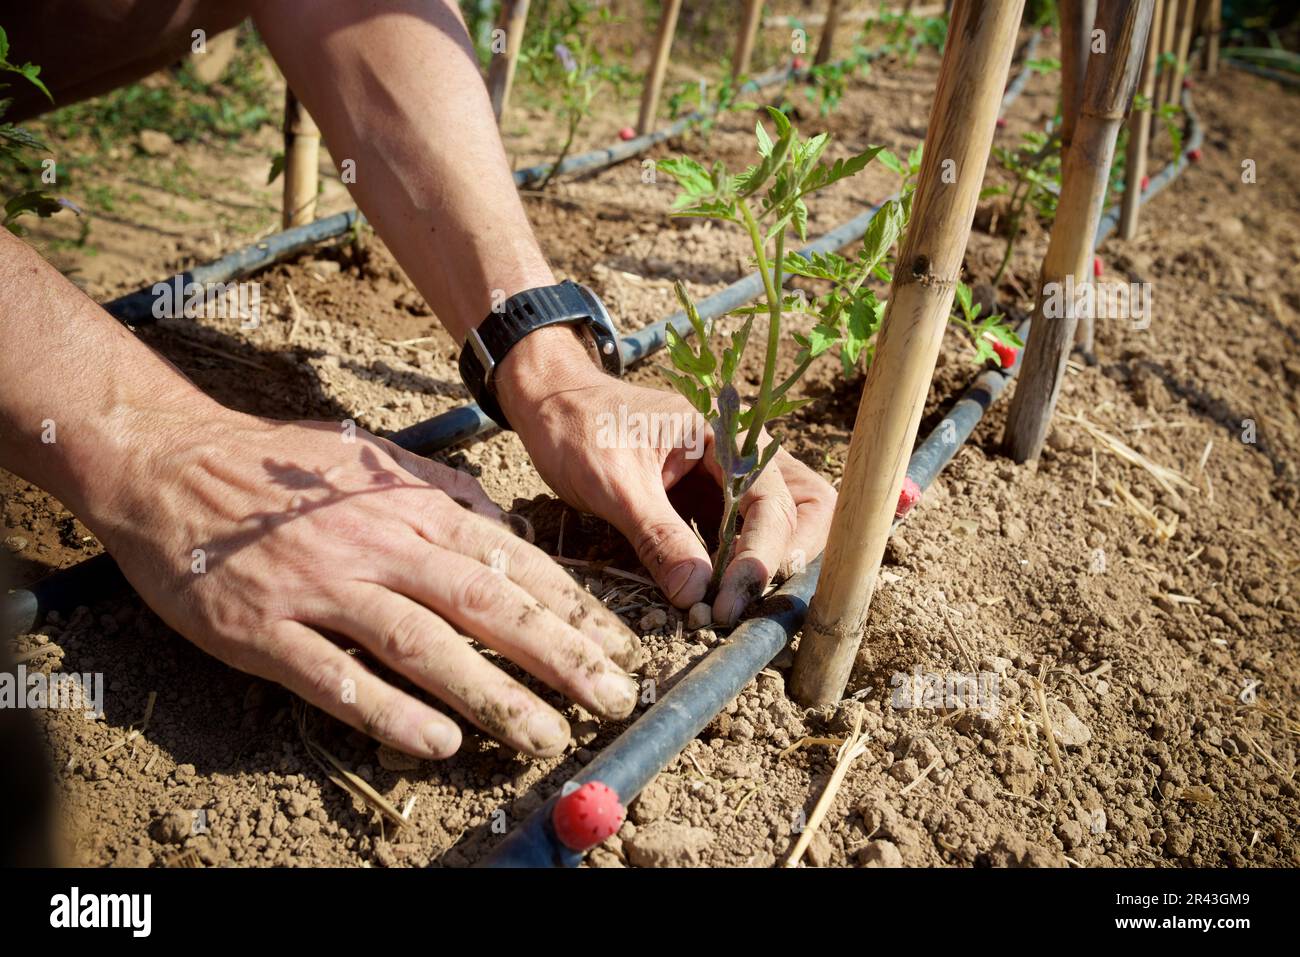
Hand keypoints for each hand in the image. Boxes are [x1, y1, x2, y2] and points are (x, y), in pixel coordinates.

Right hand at [86, 406, 642, 759]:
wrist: (170, 464)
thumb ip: (443, 492)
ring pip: (421, 645)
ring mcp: (322, 589)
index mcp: (411, 507)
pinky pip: (335, 678)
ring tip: (545, 736)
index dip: (571, 607)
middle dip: (558, 654)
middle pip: (484, 604)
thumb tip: (505, 527)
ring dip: (490, 694)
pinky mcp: (266, 631)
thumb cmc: (281, 468)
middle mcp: (379, 546)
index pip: (511, 561)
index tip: (619, 646)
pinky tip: (438, 742)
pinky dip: (388, 711)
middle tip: (613, 698)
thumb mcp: (373, 460)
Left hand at [497, 327, 835, 625]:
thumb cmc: (577, 428)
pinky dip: (735, 566)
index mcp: (725, 433)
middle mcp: (739, 452)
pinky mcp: (708, 499)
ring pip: (777, 522)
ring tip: (731, 607)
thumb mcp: (614, 483)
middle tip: (750, 602)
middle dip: (789, 556)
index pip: (770, 500)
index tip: (731, 601)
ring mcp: (727, 476)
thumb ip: (657, 536)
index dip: (758, 556)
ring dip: (764, 565)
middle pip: (805, 505)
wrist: (549, 403)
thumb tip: (695, 595)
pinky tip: (712, 595)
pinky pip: (739, 533)